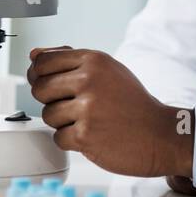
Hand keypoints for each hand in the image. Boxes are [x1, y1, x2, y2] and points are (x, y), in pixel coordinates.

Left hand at [27, 47, 193, 177]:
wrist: (161, 134)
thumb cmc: (133, 103)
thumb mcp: (108, 71)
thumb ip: (70, 59)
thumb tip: (34, 55)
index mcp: (94, 60)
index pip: (44, 61)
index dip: (40, 75)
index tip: (50, 84)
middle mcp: (89, 80)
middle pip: (40, 88)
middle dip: (50, 100)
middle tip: (72, 106)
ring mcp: (87, 108)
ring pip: (47, 114)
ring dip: (62, 122)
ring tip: (87, 121)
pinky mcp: (85, 135)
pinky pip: (58, 138)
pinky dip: (71, 141)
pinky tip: (91, 136)